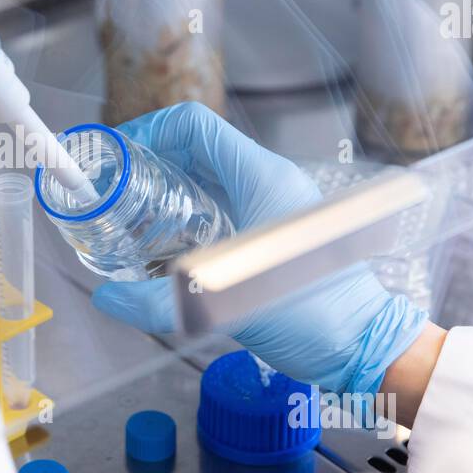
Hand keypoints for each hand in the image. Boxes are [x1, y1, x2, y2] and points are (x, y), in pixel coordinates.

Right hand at [90, 102, 428, 396]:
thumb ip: (158, 304)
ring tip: (130, 216)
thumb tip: (107, 298)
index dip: (147, 131)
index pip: (193, 126)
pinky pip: (222, 206)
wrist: (364, 347)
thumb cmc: (313, 316)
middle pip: (195, 149)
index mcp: (260, 178)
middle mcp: (267, 182)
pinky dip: (188, 215)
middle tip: (113, 191)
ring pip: (207, 178)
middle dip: (148, 164)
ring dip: (167, 190)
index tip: (116, 156)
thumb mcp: (226, 307)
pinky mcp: (272, 231)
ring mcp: (272, 205)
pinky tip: (165, 246)